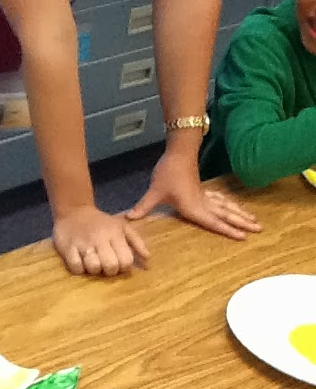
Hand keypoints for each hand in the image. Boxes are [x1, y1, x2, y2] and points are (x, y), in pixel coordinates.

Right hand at [53, 205, 148, 275]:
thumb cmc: (101, 222)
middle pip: (111, 266)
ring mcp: (83, 243)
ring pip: (93, 268)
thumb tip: (148, 259)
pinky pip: (76, 267)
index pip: (126, 260)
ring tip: (92, 263)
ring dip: (94, 270)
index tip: (118, 263)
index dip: (123, 267)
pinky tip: (80, 262)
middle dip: (109, 271)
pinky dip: (79, 269)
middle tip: (105, 265)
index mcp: (115, 234)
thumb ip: (137, 242)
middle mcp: (100, 239)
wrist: (73, 211)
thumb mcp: (122, 227)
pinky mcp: (67, 247)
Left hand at [126, 150, 261, 238]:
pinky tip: (233, 206)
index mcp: (194, 207)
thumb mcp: (155, 191)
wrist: (179, 151)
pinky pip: (220, 199)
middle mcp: (203, 202)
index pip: (213, 222)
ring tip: (255, 221)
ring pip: (226, 206)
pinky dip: (229, 204)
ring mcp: (204, 195)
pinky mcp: (203, 188)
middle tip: (259, 229)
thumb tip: (129, 219)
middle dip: (242, 222)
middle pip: (226, 214)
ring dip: (240, 213)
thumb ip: (144, 206)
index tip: (243, 237)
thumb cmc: (168, 172)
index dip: (227, 230)